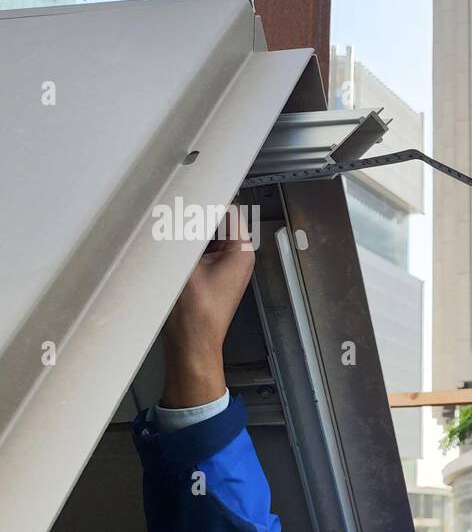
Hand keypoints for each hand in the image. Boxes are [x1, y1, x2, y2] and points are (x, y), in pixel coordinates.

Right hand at [160, 203, 253, 407]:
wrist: (192, 345)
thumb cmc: (194, 315)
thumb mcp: (183, 264)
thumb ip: (181, 233)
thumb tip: (173, 211)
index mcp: (241, 251)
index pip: (229, 210)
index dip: (208, 197)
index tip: (189, 186)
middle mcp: (239, 258)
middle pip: (219, 221)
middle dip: (196, 213)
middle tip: (173, 206)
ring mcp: (227, 267)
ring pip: (209, 235)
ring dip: (190, 229)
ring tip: (169, 224)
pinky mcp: (214, 276)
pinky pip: (203, 250)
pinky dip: (189, 244)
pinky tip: (171, 243)